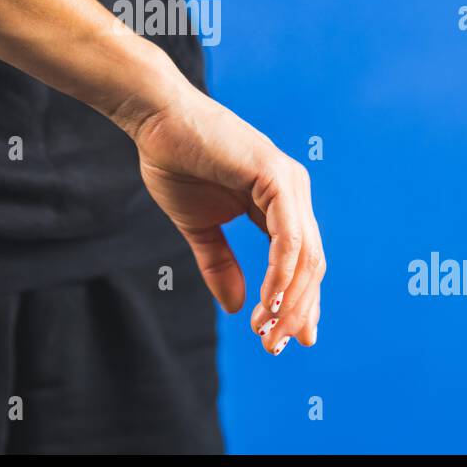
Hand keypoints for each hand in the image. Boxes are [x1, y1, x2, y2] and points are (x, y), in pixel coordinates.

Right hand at [116, 79, 325, 354]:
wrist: (155, 120)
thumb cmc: (175, 162)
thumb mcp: (199, 227)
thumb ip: (220, 264)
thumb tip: (236, 306)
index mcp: (279, 201)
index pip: (301, 261)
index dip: (296, 302)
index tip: (284, 339)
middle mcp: (293, 191)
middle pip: (311, 264)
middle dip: (296, 310)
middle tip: (274, 345)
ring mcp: (289, 183)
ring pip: (305, 257)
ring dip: (288, 302)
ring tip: (266, 332)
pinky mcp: (276, 177)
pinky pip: (288, 240)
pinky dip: (280, 277)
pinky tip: (267, 303)